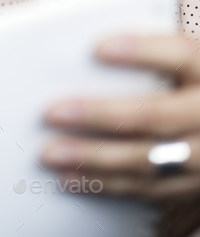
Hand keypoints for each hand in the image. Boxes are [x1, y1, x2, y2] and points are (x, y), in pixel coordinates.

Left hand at [40, 33, 199, 198]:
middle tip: (52, 112)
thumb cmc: (194, 86)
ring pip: (147, 160)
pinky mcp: (193, 186)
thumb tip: (92, 48)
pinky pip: (148, 189)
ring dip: (93, 158)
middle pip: (154, 116)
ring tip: (51, 153)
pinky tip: (72, 176)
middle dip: (99, 115)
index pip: (181, 56)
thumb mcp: (189, 64)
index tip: (99, 48)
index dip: (142, 51)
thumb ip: (155, 55)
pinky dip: (106, 184)